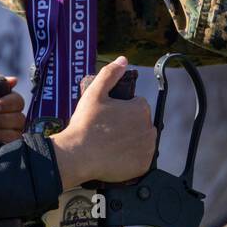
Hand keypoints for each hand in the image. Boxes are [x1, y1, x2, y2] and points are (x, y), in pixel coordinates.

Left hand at [0, 72, 25, 141]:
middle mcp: (14, 118)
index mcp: (8, 103)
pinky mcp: (8, 146)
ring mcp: (13, 134)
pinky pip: (11, 145)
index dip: (6, 103)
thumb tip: (12, 80)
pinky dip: (0, 141)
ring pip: (15, 133)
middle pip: (19, 117)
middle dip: (0, 119)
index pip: (17, 101)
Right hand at [51, 57, 155, 185]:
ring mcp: (147, 149)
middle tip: (109, 131)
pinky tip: (117, 156)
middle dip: (129, 125)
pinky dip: (132, 159)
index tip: (110, 117)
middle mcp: (149, 128)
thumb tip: (122, 60)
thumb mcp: (94, 93)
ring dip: (132, 141)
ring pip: (142, 141)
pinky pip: (141, 159)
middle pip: (141, 124)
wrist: (77, 155)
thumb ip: (110, 74)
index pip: (138, 106)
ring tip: (112, 144)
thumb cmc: (85, 124)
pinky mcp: (143, 166)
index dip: (123, 110)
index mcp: (140, 109)